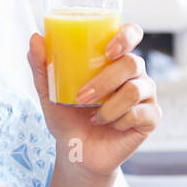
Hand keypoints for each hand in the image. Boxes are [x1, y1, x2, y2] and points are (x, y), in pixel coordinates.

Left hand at [27, 22, 160, 179]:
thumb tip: (35, 38)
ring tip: (92, 116)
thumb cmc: (67, 117)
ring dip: (109, 106)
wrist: (76, 153)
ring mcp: (145, 95)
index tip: (108, 49)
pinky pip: (140, 114)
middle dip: (105, 80)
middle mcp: (133, 73)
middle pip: (132, 63)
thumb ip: (42, 66)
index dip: (126, 36)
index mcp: (113, 59)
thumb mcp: (49, 92)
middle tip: (82, 96)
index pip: (131, 34)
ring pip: (134, 90)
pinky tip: (109, 126)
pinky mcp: (150, 118)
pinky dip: (119, 121)